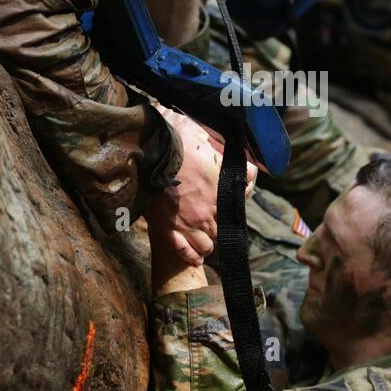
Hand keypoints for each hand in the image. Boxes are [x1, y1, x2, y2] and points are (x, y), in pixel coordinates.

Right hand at [146, 108, 255, 268]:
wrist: (147, 151)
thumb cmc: (175, 139)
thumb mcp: (204, 132)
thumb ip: (221, 140)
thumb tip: (233, 139)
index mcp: (221, 187)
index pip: (244, 190)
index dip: (242, 188)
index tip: (238, 187)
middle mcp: (209, 210)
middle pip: (226, 228)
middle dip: (224, 224)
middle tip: (219, 218)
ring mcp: (189, 223)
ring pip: (208, 245)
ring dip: (210, 243)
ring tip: (208, 241)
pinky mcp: (168, 229)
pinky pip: (183, 251)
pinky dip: (192, 256)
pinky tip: (197, 258)